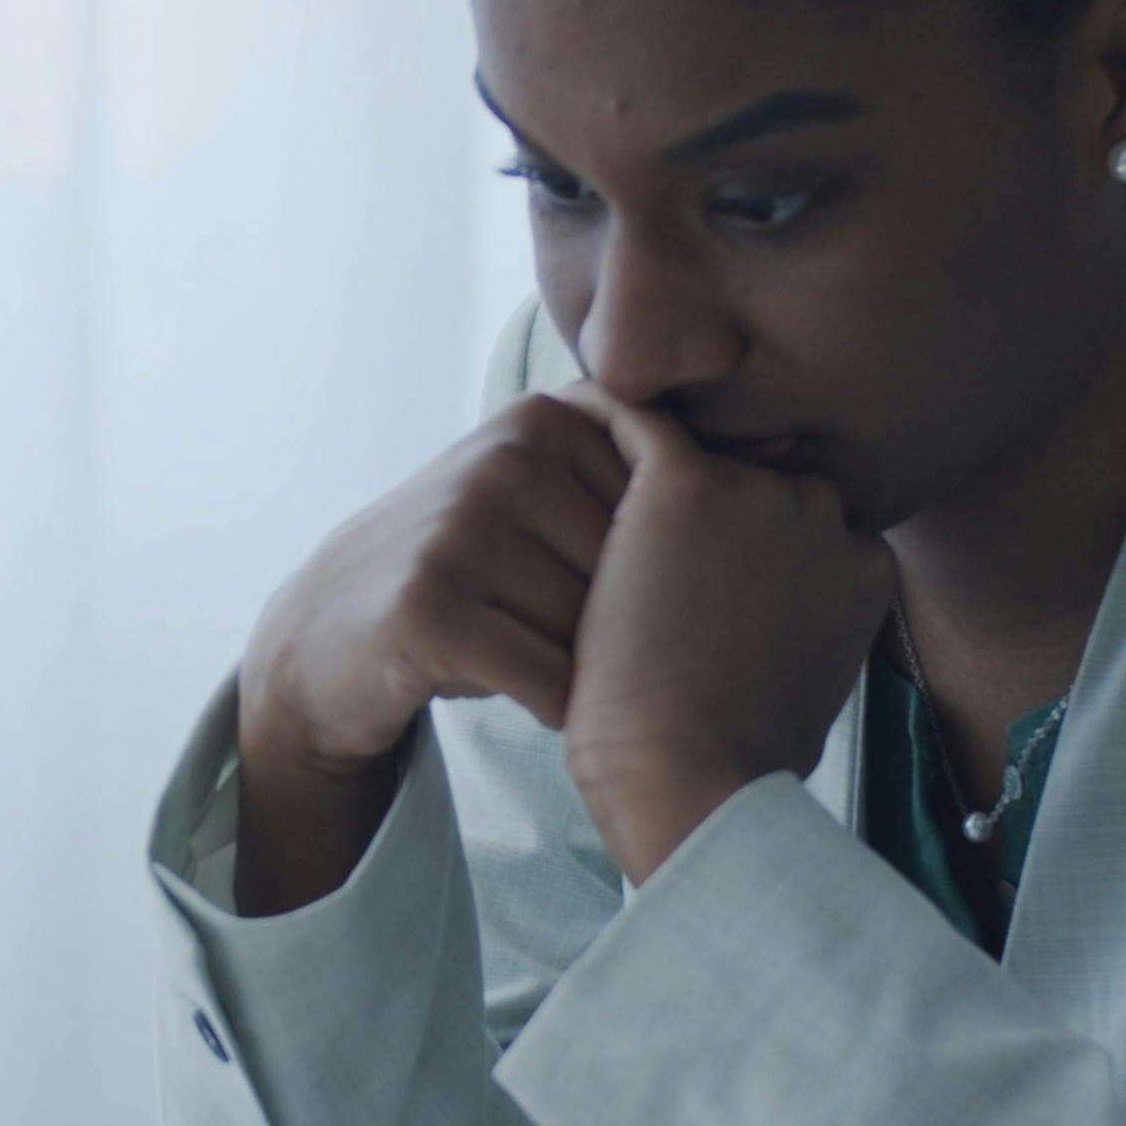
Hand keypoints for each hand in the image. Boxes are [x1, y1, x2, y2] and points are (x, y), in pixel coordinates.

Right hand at [232, 393, 629, 912]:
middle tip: (581, 643)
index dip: (659, 580)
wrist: (331, 635)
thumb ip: (637, 480)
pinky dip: (559, 709)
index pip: (673, 513)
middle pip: (640, 576)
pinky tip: (529, 695)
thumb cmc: (472, 579)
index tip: (619, 597)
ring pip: (600, 633)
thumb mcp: (543, 500)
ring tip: (538, 658)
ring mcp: (463, 526)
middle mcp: (507, 454)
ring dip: (592, 675)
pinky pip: (551, 681)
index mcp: (552, 417)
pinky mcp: (429, 607)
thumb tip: (794, 490)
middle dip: (626, 633)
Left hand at [550, 380, 893, 881]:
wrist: (692, 780)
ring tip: (589, 481)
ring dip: (647, 472)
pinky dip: (598, 418)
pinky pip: (633, 418)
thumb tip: (772, 636)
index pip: (795, 523)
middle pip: (750, 479)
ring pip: (694, 450)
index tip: (691, 575)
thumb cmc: (736, 767)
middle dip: (702, 506)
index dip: (740, 545)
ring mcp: (759, 494)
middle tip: (636, 537)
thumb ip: (803, 632)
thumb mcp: (806, 693)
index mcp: (864, 565)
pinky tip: (566, 428)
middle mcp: (823, 514)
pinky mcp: (686, 485)